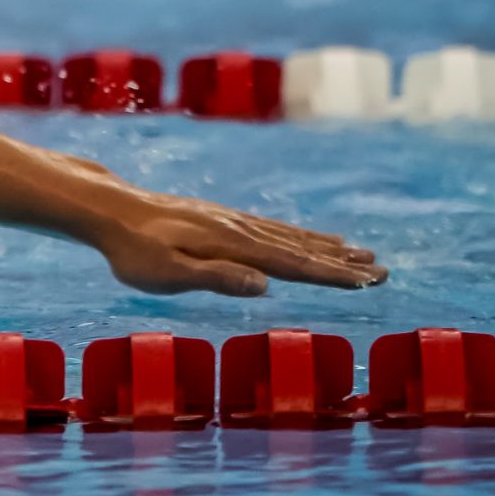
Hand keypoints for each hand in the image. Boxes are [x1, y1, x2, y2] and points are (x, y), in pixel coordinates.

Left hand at [97, 193, 385, 296]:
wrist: (109, 210)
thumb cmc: (132, 251)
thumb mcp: (167, 273)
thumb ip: (216, 278)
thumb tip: (264, 285)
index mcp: (232, 246)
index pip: (292, 265)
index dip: (332, 274)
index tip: (369, 281)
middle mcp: (239, 229)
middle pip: (300, 249)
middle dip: (342, 263)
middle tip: (384, 271)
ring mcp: (230, 221)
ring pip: (289, 236)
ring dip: (327, 247)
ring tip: (361, 253)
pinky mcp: (220, 219)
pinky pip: (271, 228)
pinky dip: (298, 236)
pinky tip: (306, 239)